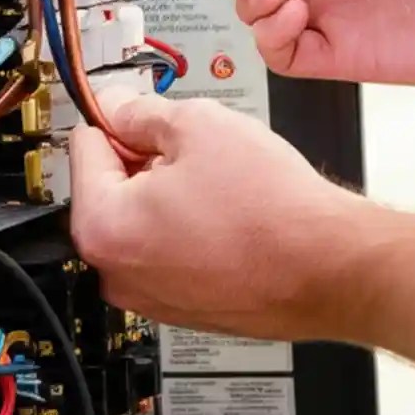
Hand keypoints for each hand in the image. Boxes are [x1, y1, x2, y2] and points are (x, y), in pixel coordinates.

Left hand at [69, 89, 373, 339]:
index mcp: (103, 226)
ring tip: (223, 186)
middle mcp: (116, 271)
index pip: (84, 146)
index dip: (117, 117)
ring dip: (173, 195)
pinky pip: (173, 253)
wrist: (329, 268)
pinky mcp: (187, 307)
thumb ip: (144, 111)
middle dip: (147, 161)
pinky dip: (194, 230)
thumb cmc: (271, 210)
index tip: (141, 110)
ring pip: (146, 221)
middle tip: (198, 149)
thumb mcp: (200, 126)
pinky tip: (233, 217)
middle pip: (112, 188)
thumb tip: (119, 107)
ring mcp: (151, 296)